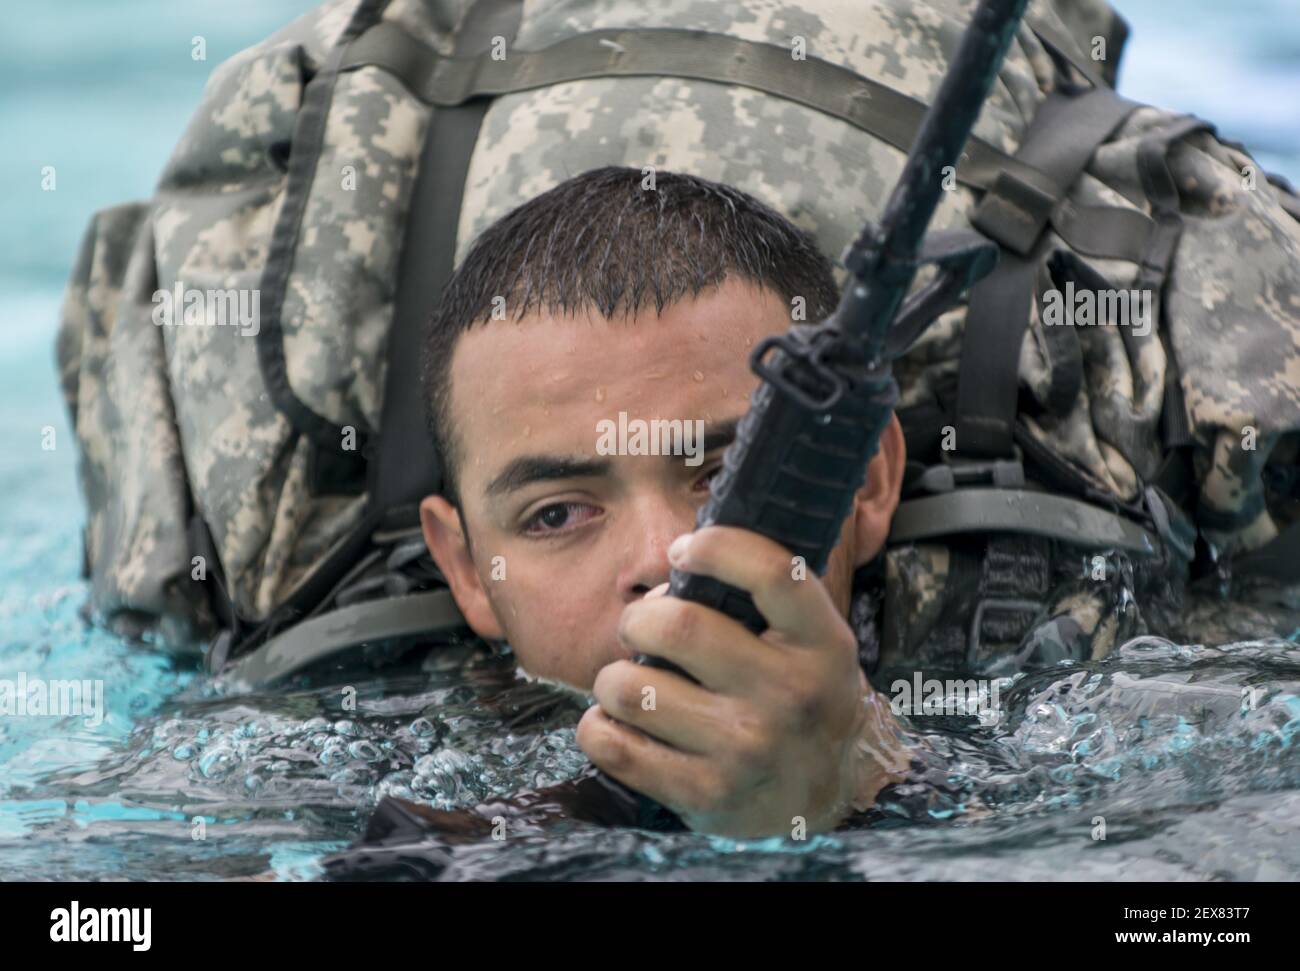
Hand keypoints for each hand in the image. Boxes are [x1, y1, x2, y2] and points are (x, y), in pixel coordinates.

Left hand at [576, 526, 901, 837]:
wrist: (825, 798)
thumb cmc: (800, 698)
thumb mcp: (810, 642)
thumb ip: (760, 598)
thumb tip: (675, 560)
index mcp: (821, 644)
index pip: (770, 571)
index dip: (714, 546)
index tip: (683, 551)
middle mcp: (790, 695)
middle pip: (678, 625)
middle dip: (637, 618)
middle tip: (640, 627)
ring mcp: (746, 748)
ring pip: (631, 687)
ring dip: (613, 678)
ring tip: (630, 683)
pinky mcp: (705, 794)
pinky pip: (613, 745)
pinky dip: (598, 727)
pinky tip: (619, 723)